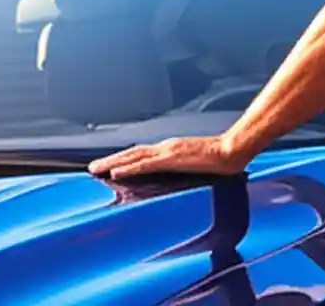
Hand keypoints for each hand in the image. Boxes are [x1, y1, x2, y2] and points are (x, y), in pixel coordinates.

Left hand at [87, 135, 249, 179]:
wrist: (231, 150)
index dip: (123, 159)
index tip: (109, 166)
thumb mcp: (195, 164)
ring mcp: (167, 152)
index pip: (141, 154)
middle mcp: (164, 147)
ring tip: (96, 169)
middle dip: (111, 160)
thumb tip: (175, 177)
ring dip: (113, 163)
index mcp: (170, 150)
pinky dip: (129, 168)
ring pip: (133, 157)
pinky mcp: (172, 159)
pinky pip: (145, 165)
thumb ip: (182, 168)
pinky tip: (117, 172)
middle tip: (92, 168)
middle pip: (131, 154)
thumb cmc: (218, 158)